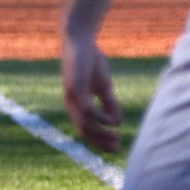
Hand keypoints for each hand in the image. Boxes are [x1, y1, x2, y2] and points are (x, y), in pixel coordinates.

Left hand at [61, 33, 122, 152]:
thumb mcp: (103, 86)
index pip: (86, 129)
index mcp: (76, 105)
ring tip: (117, 138)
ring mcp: (72, 97)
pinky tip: (113, 123)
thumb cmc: (90, 61)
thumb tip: (118, 122)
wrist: (80, 40)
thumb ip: (109, 103)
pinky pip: (88, 110)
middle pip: (84, 130)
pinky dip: (101, 118)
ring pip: (85, 124)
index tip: (116, 148)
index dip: (100, 141)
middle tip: (117, 149)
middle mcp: (71, 104)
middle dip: (100, 142)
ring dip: (102, 134)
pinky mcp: (75, 89)